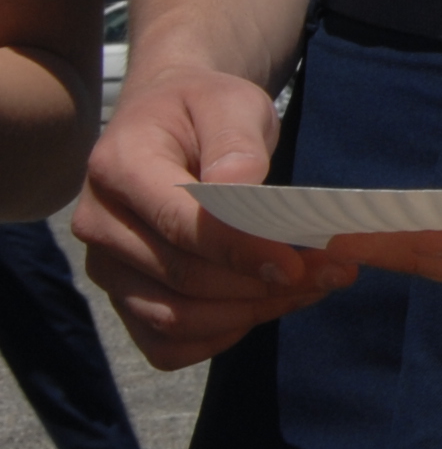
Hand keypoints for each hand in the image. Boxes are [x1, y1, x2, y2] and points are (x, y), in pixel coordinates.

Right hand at [75, 65, 353, 366]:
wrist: (174, 122)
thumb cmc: (205, 110)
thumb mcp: (231, 104)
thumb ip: (236, 145)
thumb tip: (240, 189)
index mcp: (118, 167)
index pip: (179, 224)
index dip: (241, 250)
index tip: (298, 262)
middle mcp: (100, 224)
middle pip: (180, 278)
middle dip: (261, 285)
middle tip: (333, 272)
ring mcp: (108, 268)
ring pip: (173, 318)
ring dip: (250, 313)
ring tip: (313, 287)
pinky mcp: (125, 298)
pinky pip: (165, 344)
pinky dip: (220, 337)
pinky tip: (266, 307)